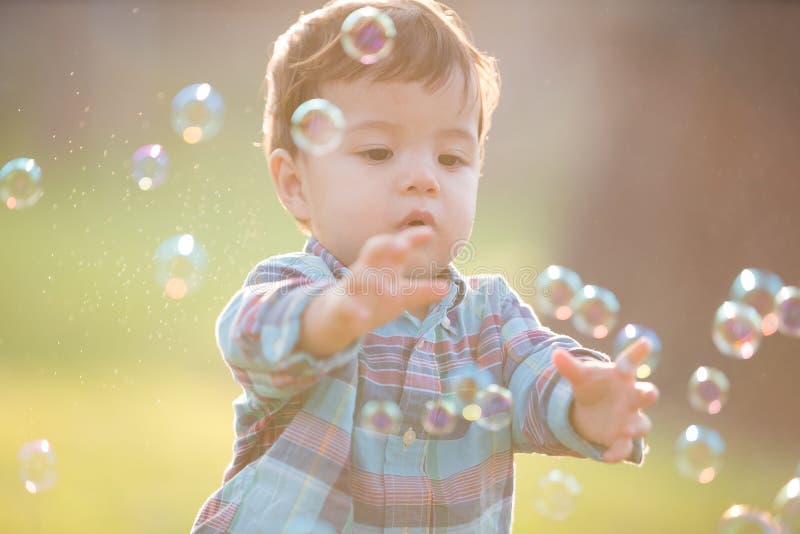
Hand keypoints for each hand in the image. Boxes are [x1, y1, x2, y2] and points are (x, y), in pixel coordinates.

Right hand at [325, 226, 450, 338]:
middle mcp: (367, 273)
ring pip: (358, 278)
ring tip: (386, 286)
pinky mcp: (341, 308)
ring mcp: (352, 289)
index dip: (412, 238)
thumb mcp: (399, 294)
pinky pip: (346, 307)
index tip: (430, 232)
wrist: (335, 317)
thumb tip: (448, 288)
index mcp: (383, 267)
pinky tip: (361, 315)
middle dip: (387, 247)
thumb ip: (421, 290)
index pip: (396, 246)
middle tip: (403, 246)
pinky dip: (353, 310)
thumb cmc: (372, 300)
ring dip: (370, 280)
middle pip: (374, 252)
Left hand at [552, 337, 659, 462]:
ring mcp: (630, 419)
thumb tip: (554, 353)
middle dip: (649, 393)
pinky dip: (617, 453)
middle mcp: (632, 397)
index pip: (631, 361)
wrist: (590, 410)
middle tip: (649, 392)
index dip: (639, 351)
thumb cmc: (592, 387)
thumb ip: (569, 367)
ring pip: (642, 424)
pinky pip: (625, 448)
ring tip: (626, 429)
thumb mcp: (580, 377)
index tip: (646, 342)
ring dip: (636, 427)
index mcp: (622, 377)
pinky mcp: (621, 438)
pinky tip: (605, 456)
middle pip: (647, 393)